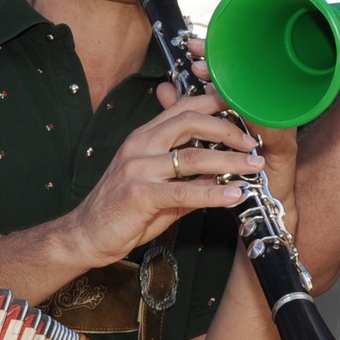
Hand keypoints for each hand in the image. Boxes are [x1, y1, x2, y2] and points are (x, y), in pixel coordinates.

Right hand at [62, 93, 259, 264]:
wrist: (87, 234)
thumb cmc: (123, 209)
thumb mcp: (158, 184)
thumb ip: (188, 173)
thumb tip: (223, 169)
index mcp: (145, 136)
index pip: (183, 106)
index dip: (216, 104)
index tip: (243, 111)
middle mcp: (140, 144)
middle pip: (191, 121)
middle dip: (228, 129)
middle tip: (252, 143)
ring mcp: (137, 168)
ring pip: (193, 156)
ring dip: (229, 161)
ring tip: (253, 167)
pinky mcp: (138, 194)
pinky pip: (183, 190)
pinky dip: (212, 192)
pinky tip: (233, 196)